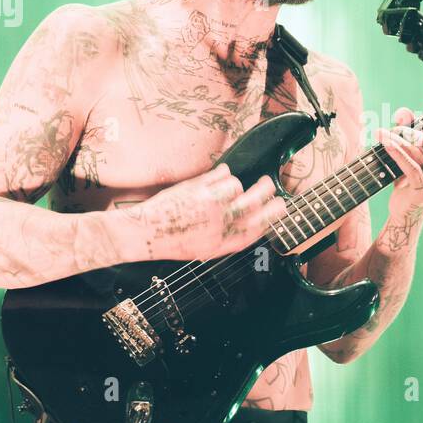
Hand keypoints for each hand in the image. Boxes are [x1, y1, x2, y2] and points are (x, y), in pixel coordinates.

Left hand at [139, 164, 287, 260]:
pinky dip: (221, 173)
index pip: (257, 229)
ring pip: (237, 185)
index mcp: (222, 244)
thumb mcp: (202, 249)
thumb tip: (247, 220)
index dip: (272, 216)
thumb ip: (225, 237)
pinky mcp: (199, 190)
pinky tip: (213, 178)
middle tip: (267, 183)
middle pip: (255, 203)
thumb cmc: (170, 241)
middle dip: (266, 190)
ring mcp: (210, 206)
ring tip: (222, 186)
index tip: (280, 206)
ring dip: (232, 183)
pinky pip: (222, 174)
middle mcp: (220, 226)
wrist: (142, 235)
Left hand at [376, 107, 422, 214]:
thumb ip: (409, 130)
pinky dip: (397, 153)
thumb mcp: (410, 153)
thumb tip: (404, 112)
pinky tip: (386, 144)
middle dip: (410, 132)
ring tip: (382, 133)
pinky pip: (411, 167)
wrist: (403, 210)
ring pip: (418, 153)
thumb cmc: (409, 178)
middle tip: (395, 128)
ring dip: (398, 140)